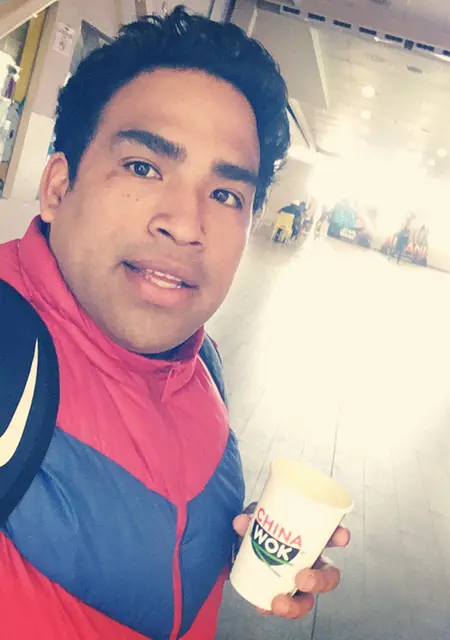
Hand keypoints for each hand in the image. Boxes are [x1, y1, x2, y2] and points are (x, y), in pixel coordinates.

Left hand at [232, 513, 349, 619]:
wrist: (246, 548)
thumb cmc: (263, 529)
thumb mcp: (258, 519)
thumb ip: (250, 519)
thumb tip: (240, 522)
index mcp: (312, 540)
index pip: (332, 536)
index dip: (340, 537)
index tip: (341, 537)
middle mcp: (311, 563)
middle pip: (328, 576)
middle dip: (320, 581)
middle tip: (303, 579)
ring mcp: (298, 582)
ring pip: (308, 599)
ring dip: (296, 605)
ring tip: (279, 603)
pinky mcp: (283, 595)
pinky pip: (283, 606)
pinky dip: (271, 607)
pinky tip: (262, 606)